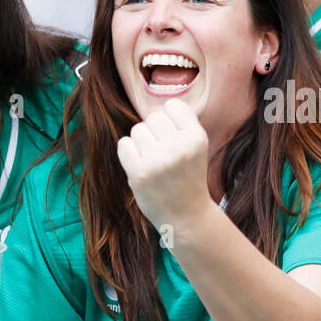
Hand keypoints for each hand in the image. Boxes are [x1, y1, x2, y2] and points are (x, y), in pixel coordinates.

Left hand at [116, 98, 215, 233]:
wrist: (187, 215)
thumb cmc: (188, 177)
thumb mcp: (197, 147)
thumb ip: (180, 125)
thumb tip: (155, 106)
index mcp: (196, 137)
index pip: (173, 105)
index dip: (170, 118)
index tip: (173, 134)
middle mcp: (179, 146)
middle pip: (153, 117)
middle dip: (154, 131)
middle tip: (163, 152)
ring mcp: (158, 160)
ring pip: (137, 130)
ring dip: (141, 142)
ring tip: (153, 160)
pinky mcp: (139, 172)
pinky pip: (124, 144)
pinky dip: (129, 152)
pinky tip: (140, 165)